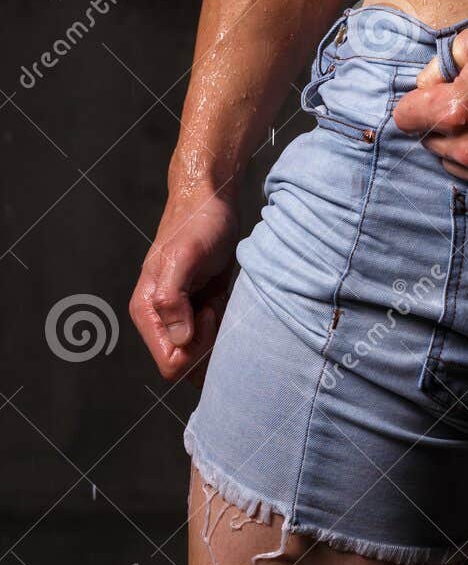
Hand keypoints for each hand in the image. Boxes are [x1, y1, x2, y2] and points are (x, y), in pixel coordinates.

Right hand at [128, 188, 238, 384]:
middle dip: (208, 343)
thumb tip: (178, 340)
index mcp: (147, 310)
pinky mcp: (197, 311)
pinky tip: (223, 301)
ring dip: (217, 334)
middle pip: (186, 364)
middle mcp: (159, 318)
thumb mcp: (186, 255)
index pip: (171, 363)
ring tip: (217, 298)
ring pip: (200, 355)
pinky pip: (211, 340)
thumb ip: (173, 298)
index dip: (195, 347)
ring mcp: (178, 317)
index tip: (208, 311)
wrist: (211, 200)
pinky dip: (223, 328)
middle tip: (215, 304)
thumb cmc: (199, 222)